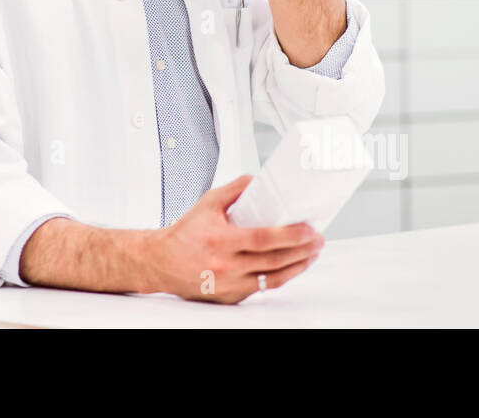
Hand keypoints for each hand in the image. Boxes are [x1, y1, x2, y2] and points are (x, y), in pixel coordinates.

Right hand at [141, 175, 324, 303]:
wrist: (162, 262)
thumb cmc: (184, 234)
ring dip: (297, 266)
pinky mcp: (231, 297)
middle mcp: (226, 266)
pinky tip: (289, 267)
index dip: (290, 235)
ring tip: (310, 255)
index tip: (308, 230)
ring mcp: (230, 284)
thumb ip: (234, 190)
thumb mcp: (207, 203)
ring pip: (273, 279)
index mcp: (220, 241)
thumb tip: (258, 181)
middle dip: (302, 250)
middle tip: (317, 241)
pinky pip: (262, 288)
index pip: (263, 239)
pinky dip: (279, 277)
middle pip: (274, 260)